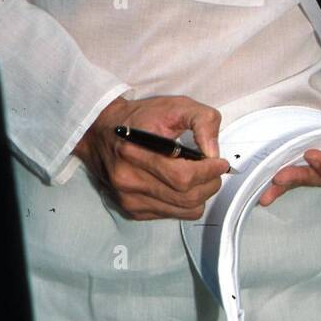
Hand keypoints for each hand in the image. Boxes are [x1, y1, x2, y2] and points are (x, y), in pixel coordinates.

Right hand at [74, 94, 228, 220]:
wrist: (100, 132)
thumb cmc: (138, 118)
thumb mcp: (174, 105)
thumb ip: (201, 121)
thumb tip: (214, 152)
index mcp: (136, 153)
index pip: (183, 177)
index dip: (209, 172)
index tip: (220, 163)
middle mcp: (129, 182)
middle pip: (186, 197)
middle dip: (210, 184)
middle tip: (215, 170)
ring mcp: (129, 199)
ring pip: (183, 210)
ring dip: (201, 195)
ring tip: (200, 177)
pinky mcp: (131, 210)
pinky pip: (171, 215)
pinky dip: (184, 203)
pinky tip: (180, 185)